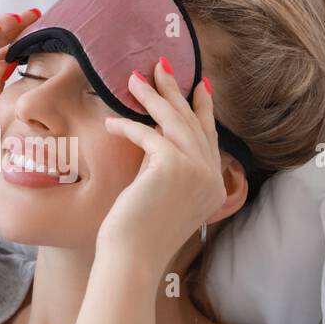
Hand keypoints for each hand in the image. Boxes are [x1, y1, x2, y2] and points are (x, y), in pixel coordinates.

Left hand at [97, 59, 226, 273]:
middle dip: (176, 91)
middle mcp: (211, 176)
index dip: (203, 109)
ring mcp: (197, 170)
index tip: (199, 85)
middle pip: (193, 122)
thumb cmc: (138, 235)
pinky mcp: (174, 165)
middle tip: (162, 65)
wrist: (133, 258)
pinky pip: (149, 135)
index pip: (210, 137)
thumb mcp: (163, 197)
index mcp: (213, 185)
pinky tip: (111, 123)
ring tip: (134, 77)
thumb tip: (154, 138)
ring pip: (174, 122)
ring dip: (153, 96)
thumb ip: (168, 170)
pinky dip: (128, 127)